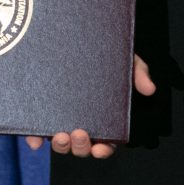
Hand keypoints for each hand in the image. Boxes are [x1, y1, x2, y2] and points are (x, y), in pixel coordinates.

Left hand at [23, 54, 155, 157]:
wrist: (74, 35)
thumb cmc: (104, 54)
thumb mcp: (125, 59)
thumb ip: (139, 72)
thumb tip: (150, 89)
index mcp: (103, 117)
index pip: (105, 142)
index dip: (103, 149)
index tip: (100, 147)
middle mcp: (81, 121)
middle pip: (81, 147)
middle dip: (80, 147)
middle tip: (79, 134)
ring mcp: (60, 118)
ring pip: (60, 143)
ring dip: (60, 146)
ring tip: (60, 135)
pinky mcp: (41, 112)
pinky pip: (36, 131)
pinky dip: (34, 139)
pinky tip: (34, 141)